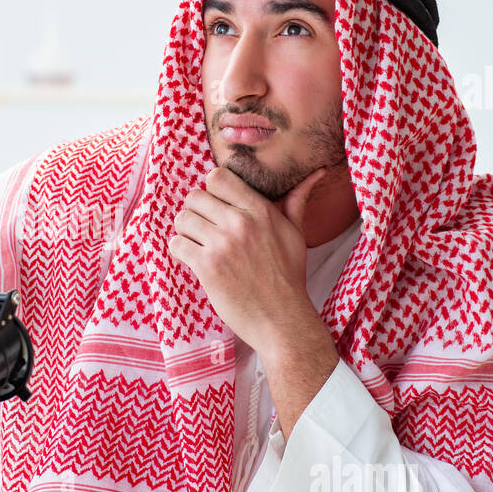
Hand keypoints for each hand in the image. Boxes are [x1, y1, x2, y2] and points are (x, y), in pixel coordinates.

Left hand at [168, 164, 327, 353]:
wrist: (281, 319)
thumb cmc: (288, 277)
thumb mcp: (296, 234)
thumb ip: (296, 201)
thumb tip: (316, 172)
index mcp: (260, 211)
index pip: (217, 177)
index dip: (211, 190)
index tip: (216, 207)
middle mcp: (240, 223)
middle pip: (194, 197)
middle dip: (196, 212)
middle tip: (205, 230)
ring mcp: (222, 244)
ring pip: (182, 220)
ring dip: (185, 232)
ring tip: (199, 245)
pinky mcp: (207, 266)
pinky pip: (176, 244)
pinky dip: (180, 252)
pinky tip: (194, 260)